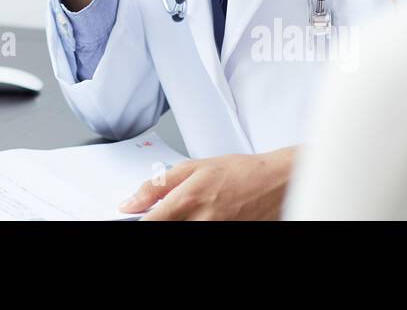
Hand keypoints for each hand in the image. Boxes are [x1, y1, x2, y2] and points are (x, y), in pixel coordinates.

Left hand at [119, 146, 296, 220]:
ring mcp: (216, 232)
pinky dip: (195, 225)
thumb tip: (129, 202)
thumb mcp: (193, 167)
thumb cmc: (239, 171)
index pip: (150, 222)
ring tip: (193, 211)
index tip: (133, 218)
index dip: (139, 221)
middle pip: (164, 229)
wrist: (276, 182)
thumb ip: (156, 186)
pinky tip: (202, 217)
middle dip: (160, 222)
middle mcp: (201, 221)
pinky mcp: (228, 236)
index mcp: (188, 199)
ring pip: (182, 234)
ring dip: (180, 223)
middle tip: (170, 212)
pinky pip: (199, 239)